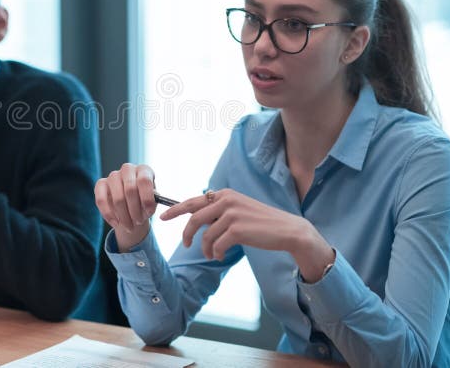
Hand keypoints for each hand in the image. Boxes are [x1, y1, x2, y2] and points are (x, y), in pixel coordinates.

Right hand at [94, 163, 157, 251]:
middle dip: (135, 210)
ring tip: (130, 226)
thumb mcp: (151, 203)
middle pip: (130, 189)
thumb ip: (151, 203)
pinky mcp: (100, 184)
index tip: (149, 212)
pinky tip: (116, 224)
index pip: (144, 180)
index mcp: (144, 170)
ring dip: (124, 216)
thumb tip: (147, 207)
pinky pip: (101, 200)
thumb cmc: (144, 203)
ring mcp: (113, 175)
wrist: (131, 206)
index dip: (147, 198)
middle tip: (139, 222)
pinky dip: (109, 215)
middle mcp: (128, 169)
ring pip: (117, 198)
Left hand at [160, 189, 333, 280]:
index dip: (175, 210)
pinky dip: (216, 253)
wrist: (287, 230)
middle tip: (184, 245)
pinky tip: (220, 256)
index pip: (193, 201)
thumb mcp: (237, 209)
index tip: (162, 217)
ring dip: (206, 248)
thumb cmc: (261, 223)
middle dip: (185, 233)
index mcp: (224, 194)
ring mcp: (232, 214)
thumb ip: (218, 211)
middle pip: (194, 217)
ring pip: (205, 235)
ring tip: (211, 254)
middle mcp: (226, 200)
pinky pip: (217, 244)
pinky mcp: (238, 229)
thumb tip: (195, 219)